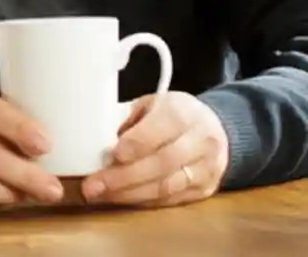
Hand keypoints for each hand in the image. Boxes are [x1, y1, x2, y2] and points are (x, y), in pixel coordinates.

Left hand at [82, 92, 228, 206]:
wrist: (214, 129)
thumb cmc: (171, 114)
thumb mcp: (149, 105)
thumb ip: (126, 119)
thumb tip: (94, 140)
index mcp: (184, 112)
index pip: (162, 129)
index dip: (136, 144)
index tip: (112, 155)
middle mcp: (202, 141)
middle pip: (162, 163)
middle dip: (124, 177)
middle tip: (93, 185)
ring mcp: (207, 168)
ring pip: (167, 187)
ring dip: (129, 194)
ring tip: (100, 195)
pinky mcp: (205, 190)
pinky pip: (170, 200)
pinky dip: (142, 201)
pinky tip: (120, 198)